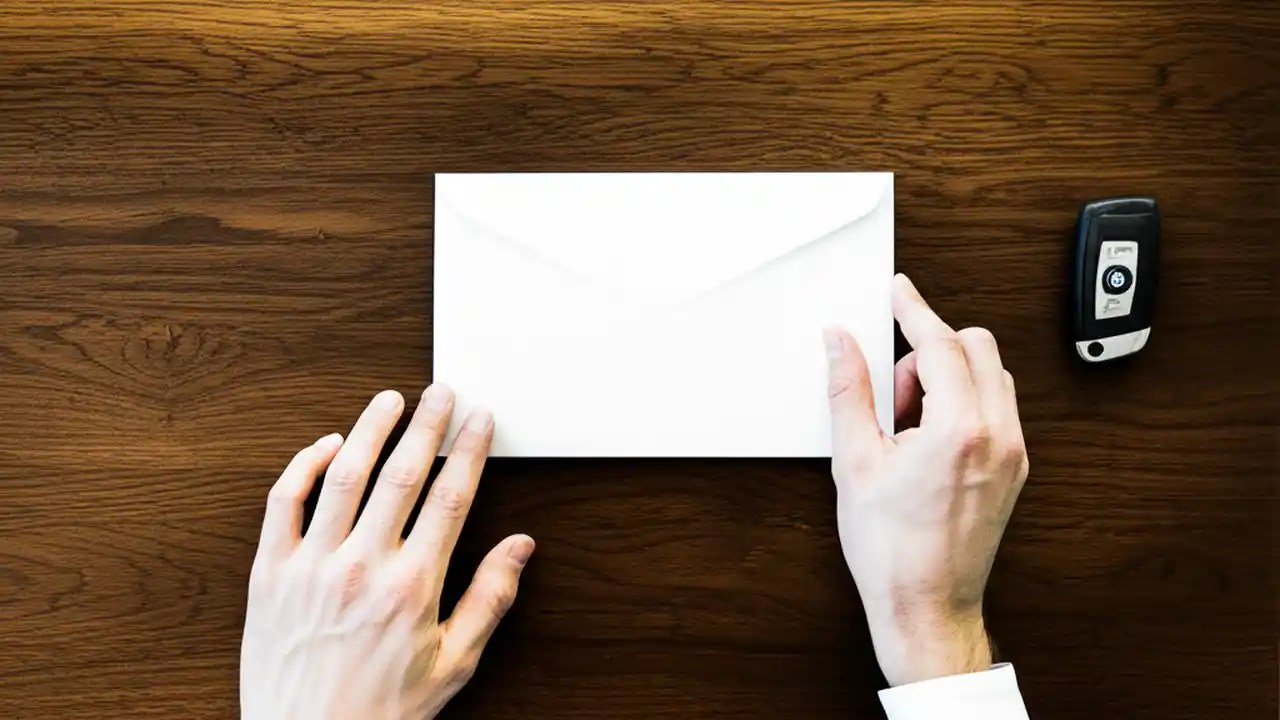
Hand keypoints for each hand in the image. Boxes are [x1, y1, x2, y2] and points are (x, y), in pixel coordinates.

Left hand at [240, 386, 533, 719]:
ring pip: (342, 475)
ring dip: (369, 429)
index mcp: (413, 586)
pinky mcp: (269, 573)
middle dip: (426, 425)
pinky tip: (326, 445)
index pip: (450, 497)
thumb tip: (519, 547)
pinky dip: (303, 465)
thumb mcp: (453, 663)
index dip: (469, 449)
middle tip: (440, 391)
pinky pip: (283, 502)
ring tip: (388, 399)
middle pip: (401, 474)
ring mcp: (311, 566)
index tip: (479, 418)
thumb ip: (489, 599)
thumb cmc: (381, 711)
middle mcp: (362, 567)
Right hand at [824, 274, 1028, 686]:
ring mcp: (1014, 453)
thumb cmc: (892, 550)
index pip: (941, 343)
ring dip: (949, 377)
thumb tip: (840, 345)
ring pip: (991, 376)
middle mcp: (999, 435)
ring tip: (907, 424)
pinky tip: (927, 439)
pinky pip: (997, 408)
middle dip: (931, 349)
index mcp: (959, 429)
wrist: (927, 608)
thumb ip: (848, 392)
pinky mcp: (1015, 469)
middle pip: (977, 347)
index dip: (914, 309)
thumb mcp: (855, 462)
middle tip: (893, 389)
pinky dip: (965, 403)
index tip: (899, 291)